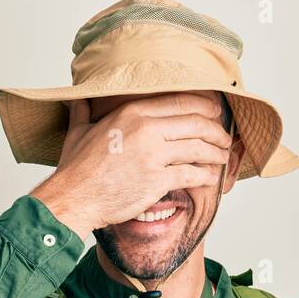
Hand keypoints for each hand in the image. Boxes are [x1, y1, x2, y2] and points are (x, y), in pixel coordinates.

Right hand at [29, 94, 232, 238]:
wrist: (74, 198)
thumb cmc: (75, 170)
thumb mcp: (79, 131)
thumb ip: (84, 112)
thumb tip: (77, 99)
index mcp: (132, 112)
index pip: (180, 102)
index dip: (203, 107)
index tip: (214, 113)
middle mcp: (146, 128)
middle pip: (196, 123)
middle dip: (216, 129)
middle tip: (224, 136)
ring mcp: (153, 155)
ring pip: (198, 147)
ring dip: (216, 152)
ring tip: (223, 156)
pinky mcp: (157, 180)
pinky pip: (192, 174)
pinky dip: (206, 175)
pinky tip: (211, 177)